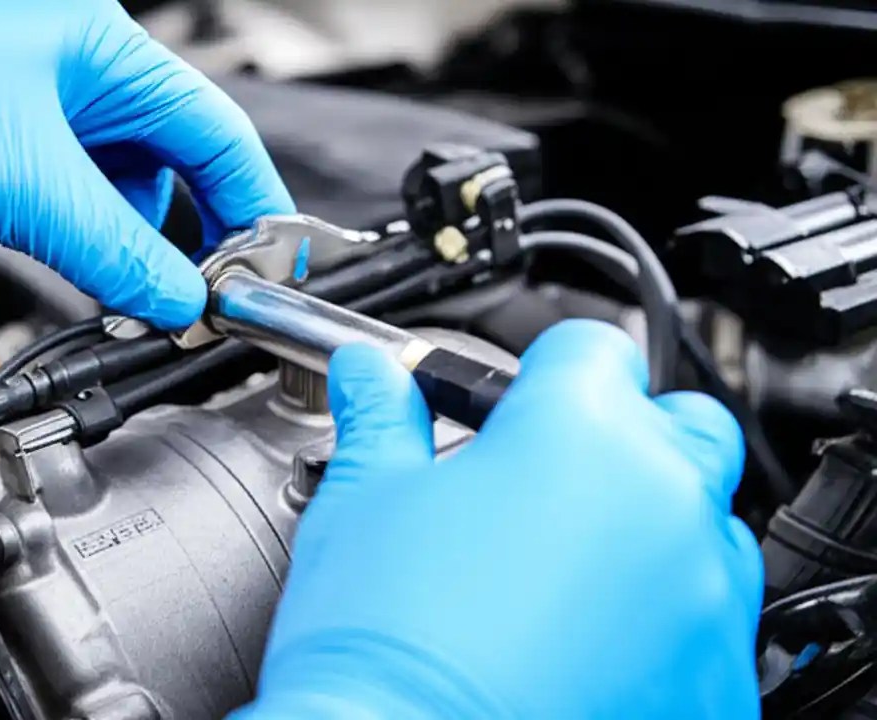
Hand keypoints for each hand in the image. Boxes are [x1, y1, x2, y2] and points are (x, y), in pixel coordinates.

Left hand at [0, 0, 292, 327]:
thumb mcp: (16, 180)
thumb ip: (112, 247)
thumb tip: (176, 297)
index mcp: (103, 53)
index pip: (216, 134)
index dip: (253, 208)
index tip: (270, 267)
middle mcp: (78, 73)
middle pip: (173, 166)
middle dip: (188, 238)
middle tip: (195, 302)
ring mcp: (35, 105)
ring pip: (118, 188)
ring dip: (128, 247)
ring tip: (130, 301)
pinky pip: (67, 196)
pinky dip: (82, 240)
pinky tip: (79, 276)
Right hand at [235, 319, 762, 718]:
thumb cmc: (381, 644)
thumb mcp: (362, 504)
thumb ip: (381, 419)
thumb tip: (370, 374)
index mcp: (575, 430)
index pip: (588, 348)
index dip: (540, 371)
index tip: (510, 406)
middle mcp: (662, 497)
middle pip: (672, 422)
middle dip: (616, 437)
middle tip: (540, 485)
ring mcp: (703, 592)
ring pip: (700, 522)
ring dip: (647, 526)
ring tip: (559, 574)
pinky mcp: (716, 676)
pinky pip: (707, 619)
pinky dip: (661, 617)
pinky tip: (584, 641)